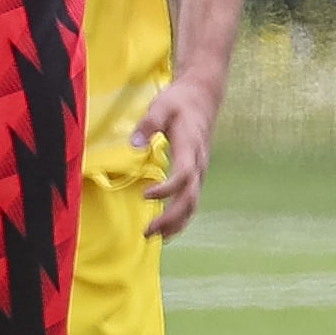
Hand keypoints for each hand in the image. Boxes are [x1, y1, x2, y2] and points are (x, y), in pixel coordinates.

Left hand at [130, 80, 216, 237]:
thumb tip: (133, 144)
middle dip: (171, 218)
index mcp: (191, 147)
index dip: (167, 189)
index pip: (184, 175)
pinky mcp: (195, 174)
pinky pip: (190, 200)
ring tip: (154, 237)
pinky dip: (180, 217)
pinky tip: (165, 228)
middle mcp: (199, 163)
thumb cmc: (179, 101)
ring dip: (176, 223)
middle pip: (190, 198)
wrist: (202, 97)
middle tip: (147, 232)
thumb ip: (148, 123)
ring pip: (193, 204)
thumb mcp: (161, 105)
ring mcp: (199, 171)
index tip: (145, 194)